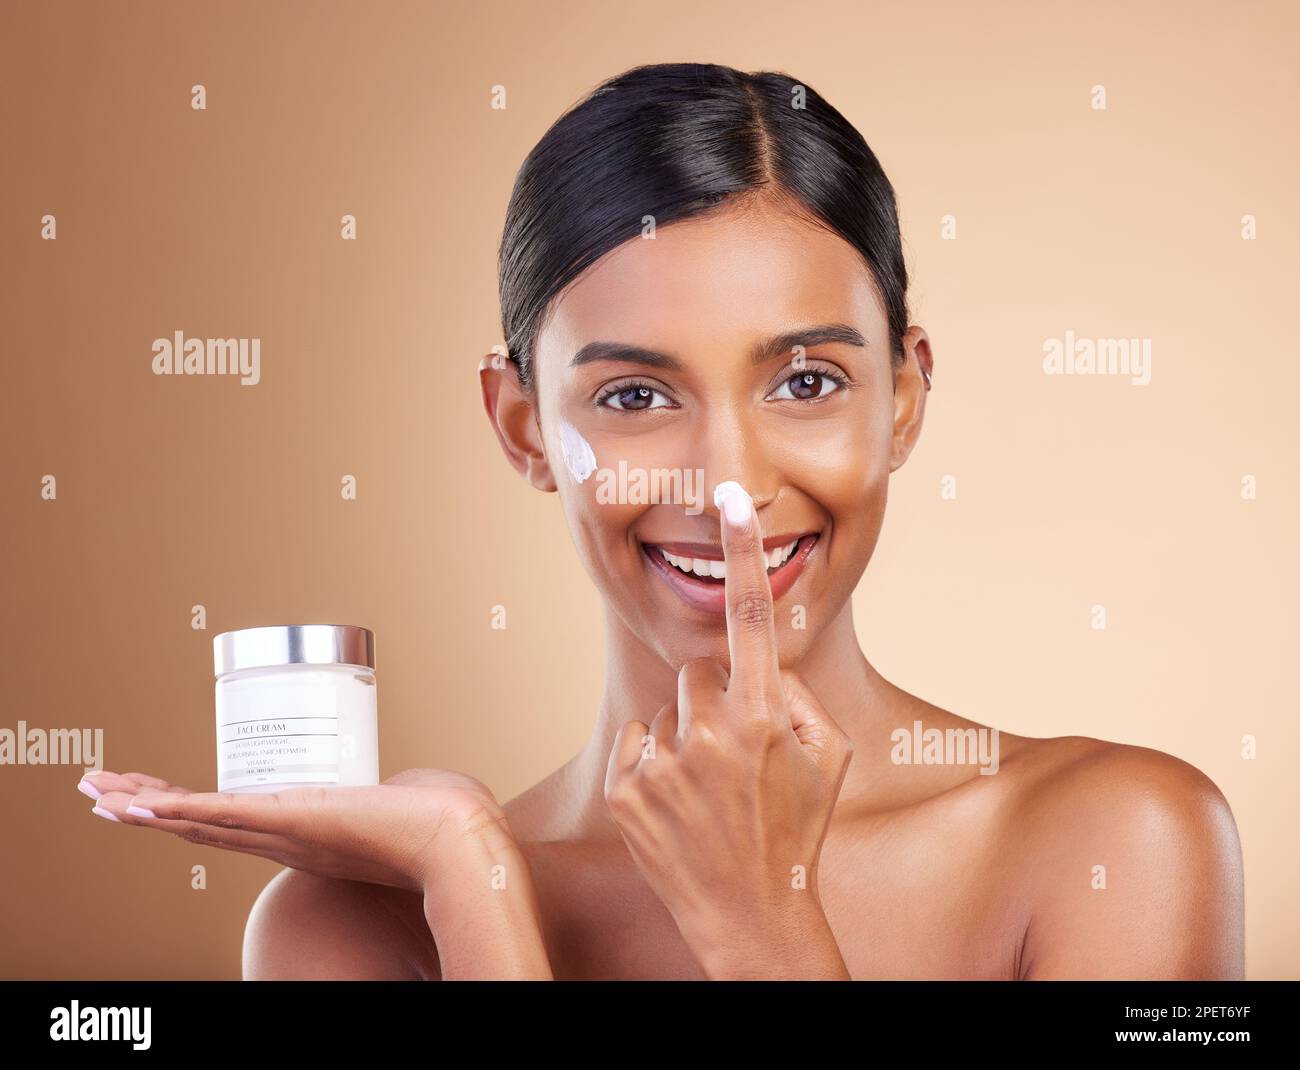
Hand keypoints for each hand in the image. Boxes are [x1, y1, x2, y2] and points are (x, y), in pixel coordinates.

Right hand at [78, 767, 515, 894]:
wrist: (458, 838)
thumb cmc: (444, 819)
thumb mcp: (402, 799)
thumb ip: (391, 790)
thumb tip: (401, 783)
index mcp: (308, 833)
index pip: (236, 821)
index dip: (193, 812)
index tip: (159, 799)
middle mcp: (287, 839)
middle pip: (203, 823)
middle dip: (150, 808)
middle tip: (102, 794)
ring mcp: (286, 831)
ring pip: (200, 820)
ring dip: (146, 806)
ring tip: (99, 794)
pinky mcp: (292, 818)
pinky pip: (220, 815)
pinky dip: (176, 809)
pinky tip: (138, 803)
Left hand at [603, 483, 854, 978]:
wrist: (752, 916)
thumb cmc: (797, 833)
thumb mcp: (832, 762)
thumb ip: (803, 696)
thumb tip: (765, 666)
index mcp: (765, 717)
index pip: (752, 617)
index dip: (741, 552)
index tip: (730, 498)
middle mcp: (709, 732)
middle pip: (699, 674)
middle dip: (716, 702)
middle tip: (736, 758)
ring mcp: (662, 763)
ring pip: (667, 713)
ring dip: (685, 739)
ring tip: (709, 792)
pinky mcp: (626, 789)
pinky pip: (637, 744)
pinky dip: (653, 766)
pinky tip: (678, 805)